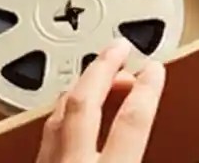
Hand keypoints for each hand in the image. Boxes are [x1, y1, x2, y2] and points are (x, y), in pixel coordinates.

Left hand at [36, 39, 165, 162]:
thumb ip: (140, 155)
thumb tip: (150, 144)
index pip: (131, 121)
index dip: (146, 89)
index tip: (154, 68)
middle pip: (83, 103)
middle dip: (102, 68)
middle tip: (118, 47)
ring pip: (56, 116)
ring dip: (78, 88)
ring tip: (95, 74)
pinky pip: (44, 136)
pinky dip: (59, 117)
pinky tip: (65, 117)